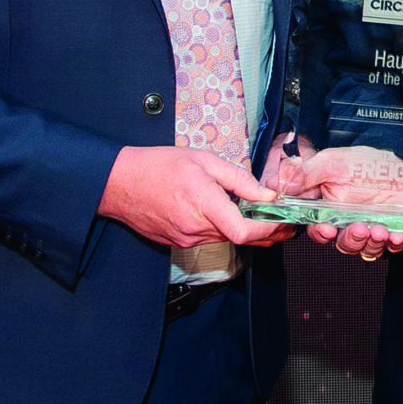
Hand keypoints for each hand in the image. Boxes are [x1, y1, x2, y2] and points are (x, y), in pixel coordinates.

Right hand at [98, 144, 290, 247]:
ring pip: (225, 239)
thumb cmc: (157, 166)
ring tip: (256, 212)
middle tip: (283, 218)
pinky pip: (209, 239)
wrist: (119, 183)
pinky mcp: (179, 243)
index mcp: (202, 202)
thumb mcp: (203, 160)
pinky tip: (225, 214)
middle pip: (240, 237)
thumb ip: (237, 179)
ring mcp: (185, 239)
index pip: (243, 231)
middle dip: (264, 229)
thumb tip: (266, 194)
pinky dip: (222, 229)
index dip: (268, 229)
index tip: (283, 220)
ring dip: (243, 228)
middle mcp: (194, 227)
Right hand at [284, 144, 402, 258]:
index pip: (317, 230)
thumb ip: (306, 174)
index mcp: (328, 210)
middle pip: (343, 245)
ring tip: (380, 230)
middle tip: (359, 228)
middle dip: (351, 240)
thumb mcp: (331, 162)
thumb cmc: (360, 162)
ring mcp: (369, 228)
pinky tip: (397, 236)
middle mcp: (347, 223)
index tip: (328, 229)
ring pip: (366, 250)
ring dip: (373, 244)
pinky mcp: (391, 230)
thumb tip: (281, 184)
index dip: (321, 233)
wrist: (394, 160)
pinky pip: (392, 247)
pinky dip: (395, 245)